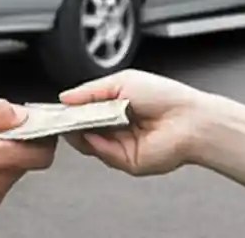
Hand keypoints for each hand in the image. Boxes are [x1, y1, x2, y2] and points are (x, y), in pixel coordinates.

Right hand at [58, 69, 208, 176]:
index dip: (70, 110)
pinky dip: (95, 145)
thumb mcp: (121, 82)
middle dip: (70, 122)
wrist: (189, 120)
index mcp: (116, 106)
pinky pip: (103, 154)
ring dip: (79, 133)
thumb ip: (90, 91)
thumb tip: (65, 97)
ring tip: (75, 121)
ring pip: (89, 144)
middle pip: (83, 129)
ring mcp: (121, 145)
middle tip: (60, 116)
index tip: (56, 108)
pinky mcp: (127, 161)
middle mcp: (117, 127)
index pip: (85, 111)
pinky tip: (93, 133)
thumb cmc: (164, 96)